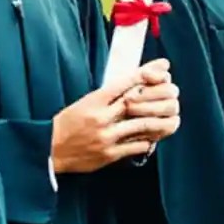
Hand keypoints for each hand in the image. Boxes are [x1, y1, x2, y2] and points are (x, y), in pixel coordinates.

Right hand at [51, 59, 175, 173]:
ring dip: (161, 121)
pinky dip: (148, 141)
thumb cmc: (67, 124)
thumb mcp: (84, 103)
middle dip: (159, 97)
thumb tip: (134, 88)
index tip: (162, 69)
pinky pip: (135, 146)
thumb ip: (107, 97)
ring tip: (173, 118)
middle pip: (137, 102)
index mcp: (94, 100)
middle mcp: (101, 117)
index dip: (146, 74)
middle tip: (174, 93)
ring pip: (141, 126)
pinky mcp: (109, 154)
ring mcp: (106, 136)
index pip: (125, 83)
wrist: (49, 150)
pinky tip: (155, 137)